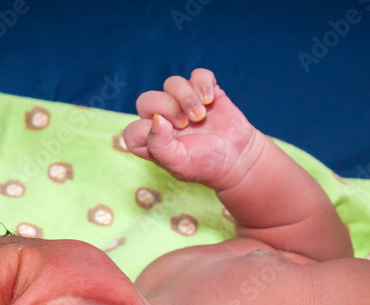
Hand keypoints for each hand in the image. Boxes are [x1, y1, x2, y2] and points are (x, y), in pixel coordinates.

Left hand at [123, 68, 260, 190]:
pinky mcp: (203, 91)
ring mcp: (182, 103)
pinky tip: (211, 100)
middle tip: (185, 123)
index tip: (171, 137)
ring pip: (171, 83)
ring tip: (201, 116)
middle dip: (166, 108)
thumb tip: (155, 120)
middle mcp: (162, 119)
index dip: (147, 130)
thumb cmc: (205, 165)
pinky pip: (197, 74)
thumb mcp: (180, 165)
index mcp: (152, 141)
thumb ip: (160, 146)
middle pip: (146, 99)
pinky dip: (203, 83)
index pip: (132, 131)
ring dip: (186, 97)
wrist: (237, 159)